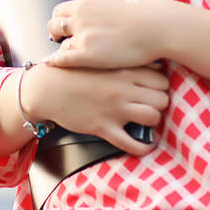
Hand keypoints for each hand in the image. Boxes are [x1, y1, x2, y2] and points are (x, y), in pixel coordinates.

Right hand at [24, 60, 169, 155]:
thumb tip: (154, 67)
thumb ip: (126, 64)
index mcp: (123, 71)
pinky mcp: (102, 127)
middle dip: (159, 104)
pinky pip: (132, 144)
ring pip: (153, 118)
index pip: (162, 80)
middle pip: (162, 99)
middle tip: (150, 106)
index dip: (161, 86)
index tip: (154, 90)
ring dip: (153, 122)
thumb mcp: (101, 61)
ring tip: (145, 122)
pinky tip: (144, 146)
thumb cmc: (74, 73)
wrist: (46, 89)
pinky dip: (143, 148)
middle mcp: (121, 90)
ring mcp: (113, 109)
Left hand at [42, 0, 168, 70]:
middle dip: (56, 34)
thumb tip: (96, 14)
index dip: (60, 21)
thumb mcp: (115, 6)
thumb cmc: (145, 17)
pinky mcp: (88, 55)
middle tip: (60, 42)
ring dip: (64, 50)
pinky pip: (63, 58)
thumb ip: (99, 11)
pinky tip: (51, 64)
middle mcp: (80, 19)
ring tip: (68, 57)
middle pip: (54, 27)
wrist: (159, 27)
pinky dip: (56, 61)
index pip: (59, 12)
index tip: (63, 28)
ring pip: (61, 45)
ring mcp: (83, 37)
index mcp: (86, 5)